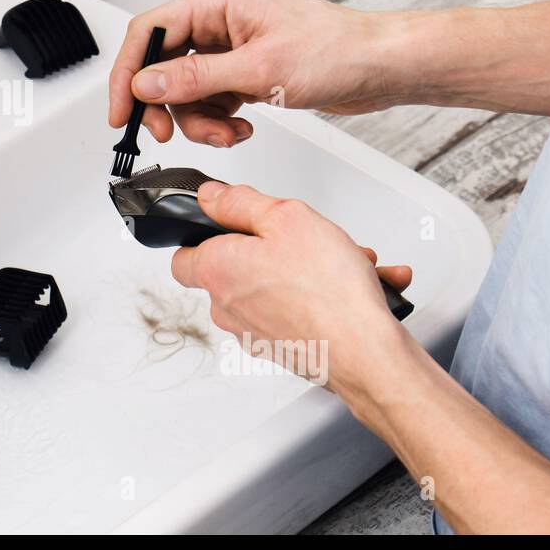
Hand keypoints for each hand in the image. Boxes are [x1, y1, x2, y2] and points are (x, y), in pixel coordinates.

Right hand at [108, 0, 402, 147]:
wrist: (380, 68)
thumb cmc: (337, 51)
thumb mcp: (258, 70)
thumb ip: (195, 79)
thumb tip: (145, 83)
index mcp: (218, 1)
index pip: (149, 32)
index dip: (128, 72)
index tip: (121, 110)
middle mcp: (219, 20)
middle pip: (163, 65)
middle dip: (166, 105)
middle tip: (166, 134)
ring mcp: (231, 47)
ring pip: (185, 91)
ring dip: (199, 120)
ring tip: (228, 131)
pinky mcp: (244, 71)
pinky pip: (209, 100)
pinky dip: (218, 121)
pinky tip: (242, 127)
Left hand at [172, 180, 411, 397]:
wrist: (365, 353)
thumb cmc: (327, 291)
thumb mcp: (286, 218)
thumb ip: (240, 202)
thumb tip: (211, 197)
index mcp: (217, 271)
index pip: (183, 256)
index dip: (204, 237)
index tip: (230, 227)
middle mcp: (227, 308)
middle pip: (239, 268)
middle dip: (277, 250)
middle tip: (310, 241)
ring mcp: (254, 333)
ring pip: (276, 289)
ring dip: (312, 271)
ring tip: (349, 262)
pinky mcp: (282, 350)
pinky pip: (299, 312)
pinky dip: (326, 297)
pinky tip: (361, 286)